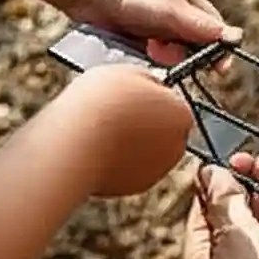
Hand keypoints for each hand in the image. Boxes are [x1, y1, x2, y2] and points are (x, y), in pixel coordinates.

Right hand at [56, 64, 192, 196]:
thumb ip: (148, 81)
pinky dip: (118, 161)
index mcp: (182, 116)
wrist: (76, 143)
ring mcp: (157, 169)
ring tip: (102, 130)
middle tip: (116, 112)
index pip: (172, 104)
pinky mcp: (135, 186)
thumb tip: (150, 86)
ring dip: (131, 143)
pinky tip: (99, 149)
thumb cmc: (100, 102)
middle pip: (163, 130)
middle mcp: (177, 146)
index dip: (150, 98)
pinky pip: (129, 168)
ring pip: (146, 151)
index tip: (130, 95)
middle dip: (145, 123)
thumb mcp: (128, 72)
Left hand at [69, 0, 241, 66]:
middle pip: (200, 56)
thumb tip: (236, 38)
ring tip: (149, 47)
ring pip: (179, 64)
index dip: (219, 56)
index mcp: (199, 12)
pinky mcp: (148, 50)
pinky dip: (151, 64)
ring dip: (166, 61)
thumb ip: (201, 26)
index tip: (215, 69)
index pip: (221, 41)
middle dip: (187, 59)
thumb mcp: (171, 10)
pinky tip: (140, 52)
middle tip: (165, 50)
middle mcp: (186, 26)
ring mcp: (167, 39)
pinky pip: (158, 67)